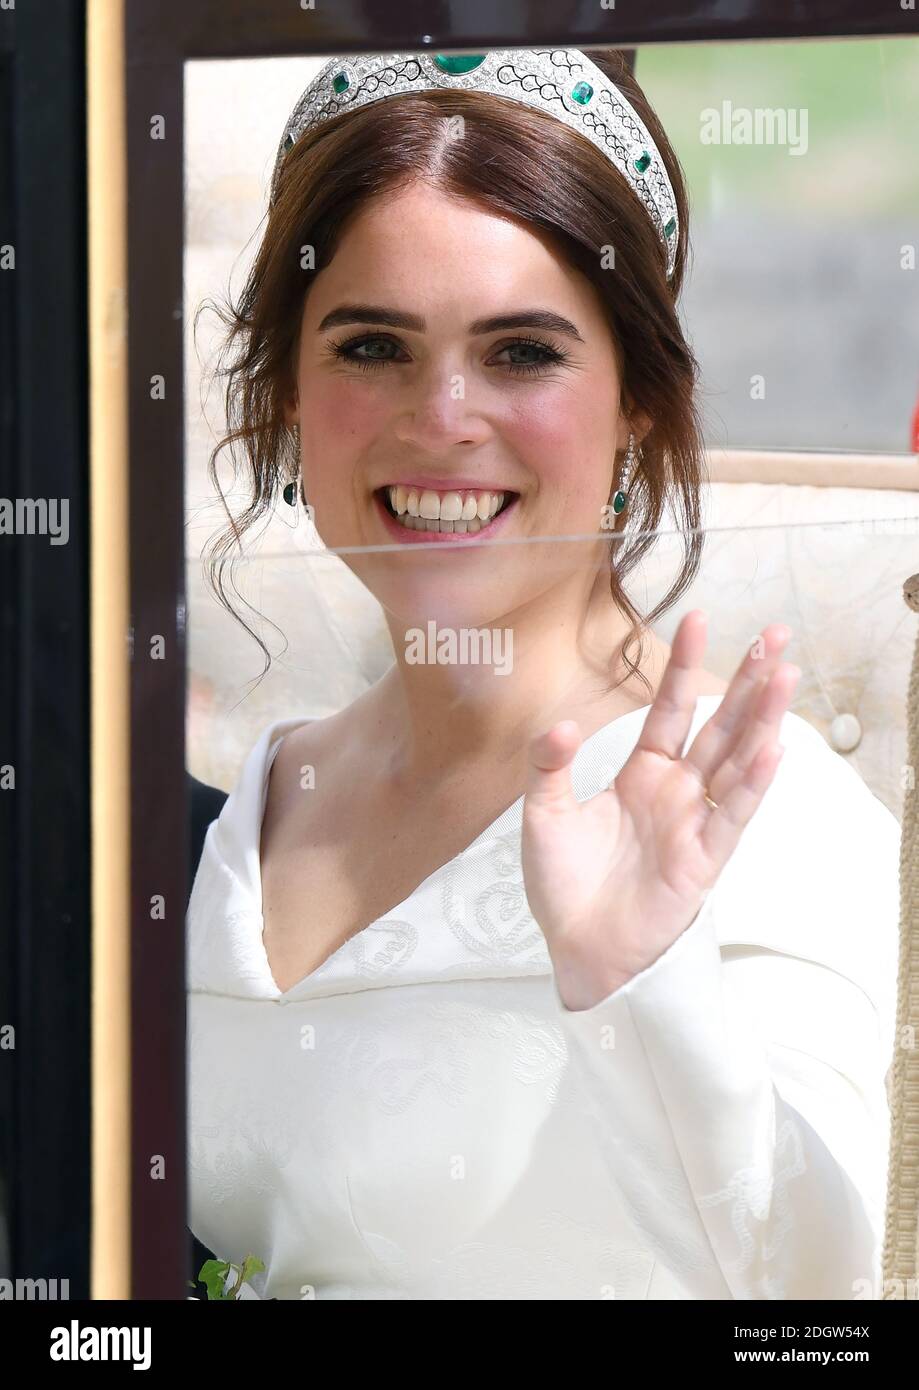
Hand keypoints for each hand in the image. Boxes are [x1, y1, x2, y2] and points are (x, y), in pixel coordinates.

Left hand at [521, 612, 799, 1009]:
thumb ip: (548, 766)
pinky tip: (771, 748)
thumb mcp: (543, 814)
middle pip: (719, 726)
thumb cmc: (563, 884)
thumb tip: (561, 724)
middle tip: (776, 635)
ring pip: (735, 761)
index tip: (700, 620)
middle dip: (746, 681)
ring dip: (761, 720)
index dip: (686, 667)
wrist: (577, 947)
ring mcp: (693, 822)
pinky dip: (750, 784)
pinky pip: (731, 815)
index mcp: (641, 774)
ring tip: (785, 676)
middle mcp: (675, 791)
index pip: (670, 709)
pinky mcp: (703, 859)